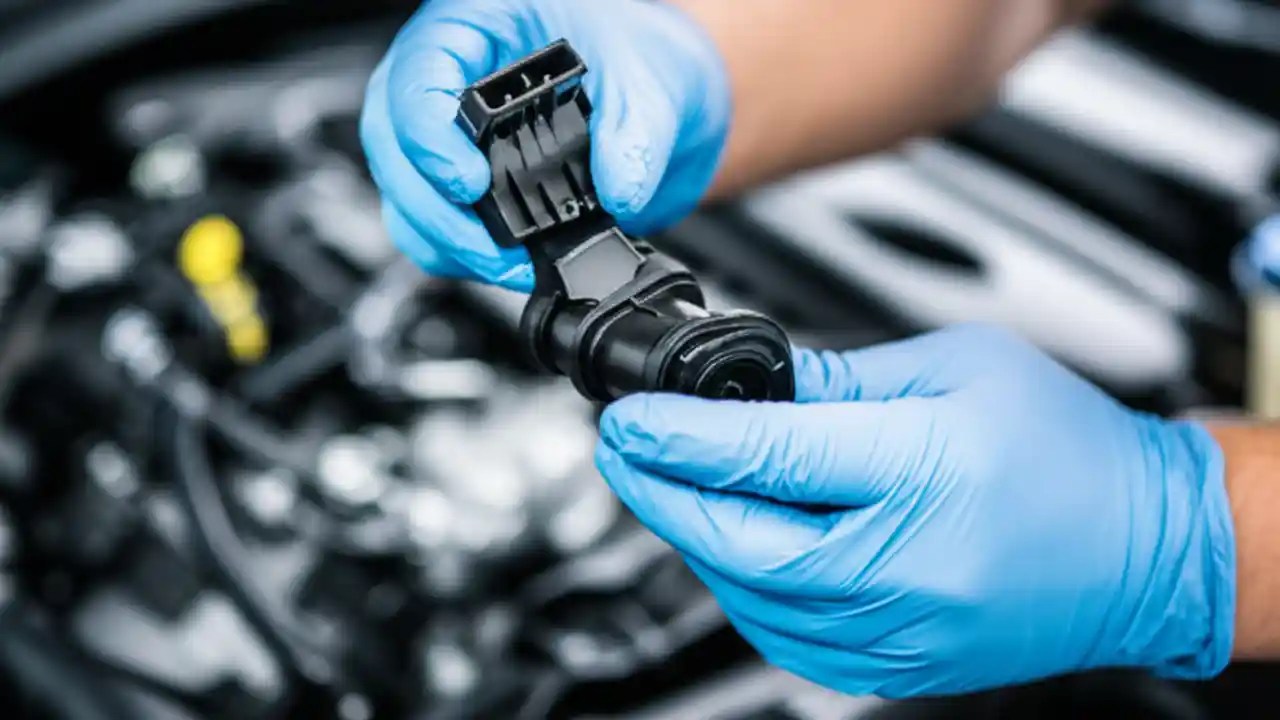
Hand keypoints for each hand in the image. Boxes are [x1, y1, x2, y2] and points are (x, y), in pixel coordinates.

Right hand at [360, 0, 730, 290]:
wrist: (650, 95)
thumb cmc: (633, 58)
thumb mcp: (648, 82)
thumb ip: (636, 134)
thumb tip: (621, 188)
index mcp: (473, 27)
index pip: (418, 77)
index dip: (431, 137)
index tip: (470, 183)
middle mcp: (443, 78)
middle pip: (394, 146)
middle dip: (438, 211)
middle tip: (494, 248)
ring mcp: (442, 134)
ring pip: (403, 195)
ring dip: (448, 242)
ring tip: (510, 264)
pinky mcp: (456, 185)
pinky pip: (429, 229)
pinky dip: (461, 256)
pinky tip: (507, 263)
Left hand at [595, 324, 1234, 697]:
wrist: (1148, 547)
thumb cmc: (1071, 452)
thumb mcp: (961, 369)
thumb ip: (846, 381)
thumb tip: (758, 386)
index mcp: (925, 470)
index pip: (766, 455)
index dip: (678, 435)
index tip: (628, 416)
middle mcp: (906, 566)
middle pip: (739, 540)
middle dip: (660, 493)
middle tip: (621, 450)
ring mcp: (901, 629)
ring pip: (752, 597)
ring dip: (693, 542)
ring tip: (668, 488)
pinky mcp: (899, 663)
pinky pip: (789, 638)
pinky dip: (743, 591)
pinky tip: (730, 548)